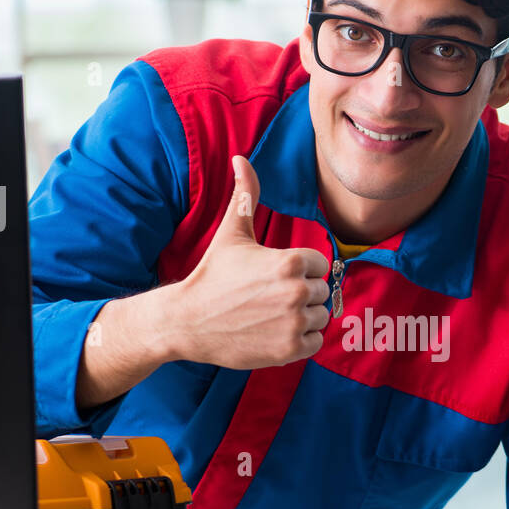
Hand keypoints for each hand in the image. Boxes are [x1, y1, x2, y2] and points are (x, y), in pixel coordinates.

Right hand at [170, 156, 331, 369]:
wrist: (187, 321)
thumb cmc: (212, 275)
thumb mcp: (232, 232)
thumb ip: (246, 195)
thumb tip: (241, 158)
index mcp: (292, 261)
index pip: (320, 265)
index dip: (300, 270)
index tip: (274, 276)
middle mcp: (297, 291)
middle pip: (321, 291)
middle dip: (300, 294)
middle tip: (268, 297)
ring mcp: (294, 322)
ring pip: (320, 317)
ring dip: (303, 317)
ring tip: (271, 314)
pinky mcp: (289, 350)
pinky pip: (316, 342)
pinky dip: (302, 340)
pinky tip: (276, 331)